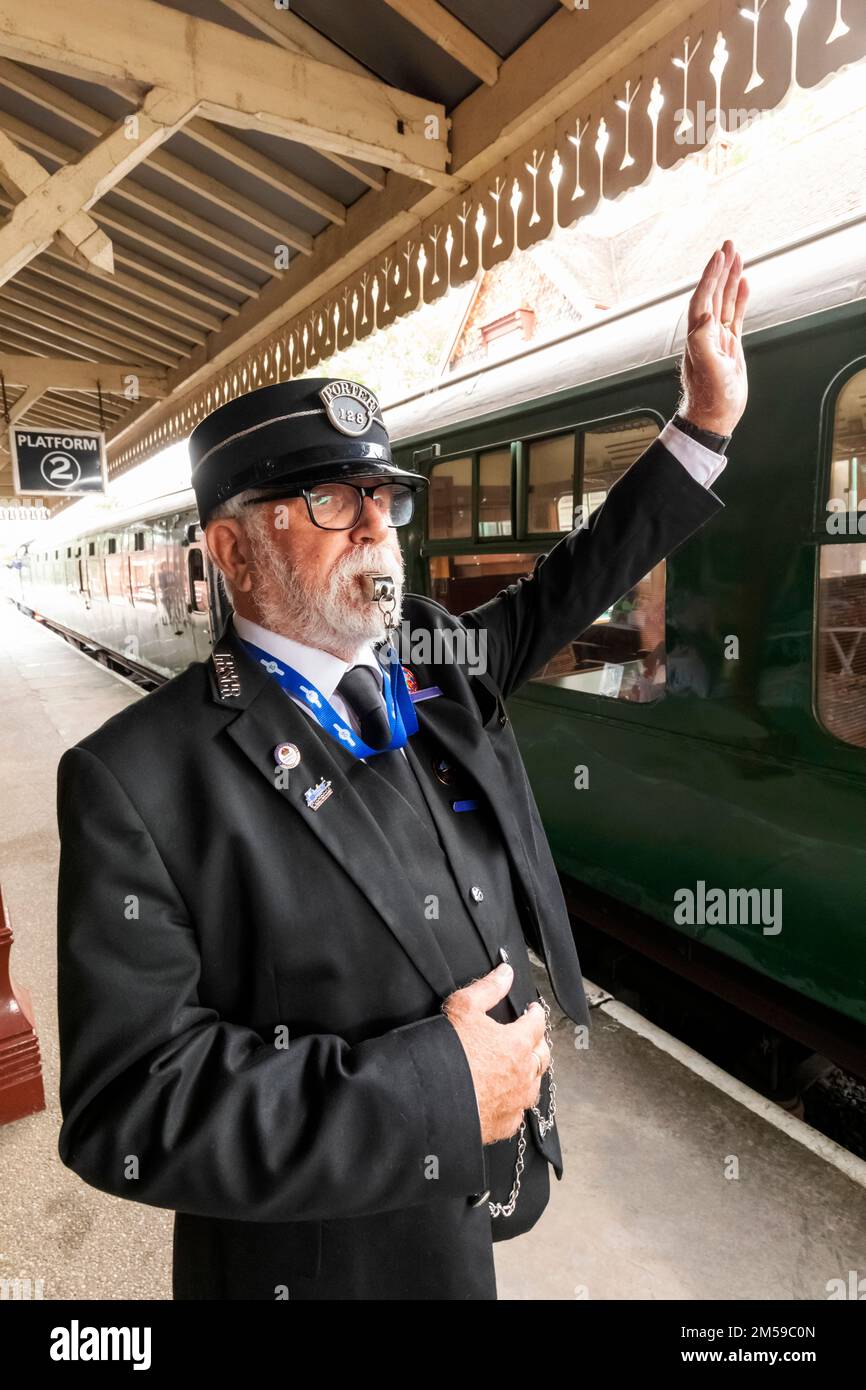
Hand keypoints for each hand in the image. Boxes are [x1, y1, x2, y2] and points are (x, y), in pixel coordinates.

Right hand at [442, 963, 549, 1143]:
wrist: (429, 1098)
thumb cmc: (446, 1053)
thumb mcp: (463, 1008)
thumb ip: (488, 988)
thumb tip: (505, 973)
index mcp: (517, 1043)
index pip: (537, 1024)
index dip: (535, 1014)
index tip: (533, 1010)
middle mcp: (523, 1074)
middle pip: (542, 1056)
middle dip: (539, 1043)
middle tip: (532, 1036)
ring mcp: (515, 1102)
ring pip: (535, 1085)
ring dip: (532, 1073)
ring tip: (524, 1066)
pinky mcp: (503, 1124)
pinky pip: (519, 1112)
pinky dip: (517, 1102)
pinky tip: (509, 1098)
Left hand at [679, 239, 748, 435]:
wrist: (713, 418)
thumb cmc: (711, 398)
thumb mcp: (708, 371)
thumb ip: (703, 343)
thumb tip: (705, 316)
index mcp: (699, 336)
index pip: (703, 299)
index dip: (710, 277)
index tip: (719, 255)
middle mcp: (706, 333)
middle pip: (712, 293)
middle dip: (720, 268)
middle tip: (729, 243)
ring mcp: (718, 338)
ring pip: (724, 301)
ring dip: (730, 278)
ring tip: (738, 255)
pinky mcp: (729, 346)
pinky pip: (735, 316)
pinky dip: (739, 298)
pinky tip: (744, 284)